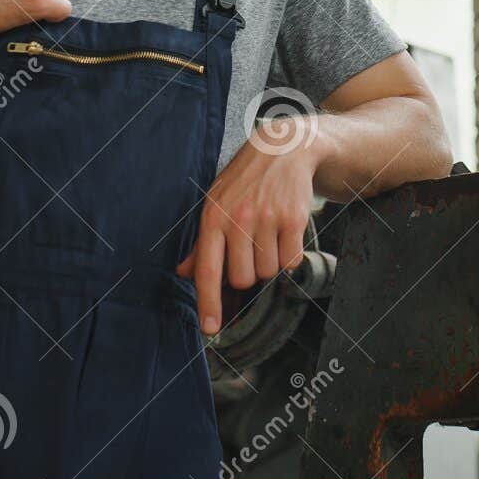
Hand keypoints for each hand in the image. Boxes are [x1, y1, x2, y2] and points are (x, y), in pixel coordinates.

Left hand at [175, 124, 318, 334]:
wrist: (283, 149)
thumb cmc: (244, 181)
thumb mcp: (215, 204)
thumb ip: (201, 243)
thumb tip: (184, 274)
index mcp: (213, 218)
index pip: (208, 271)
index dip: (208, 303)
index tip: (210, 329)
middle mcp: (238, 219)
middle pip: (243, 279)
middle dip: (248, 273)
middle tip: (250, 247)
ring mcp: (267, 218)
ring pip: (269, 272)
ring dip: (270, 262)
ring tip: (269, 234)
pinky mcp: (294, 219)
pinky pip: (292, 261)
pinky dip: (290, 255)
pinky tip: (285, 233)